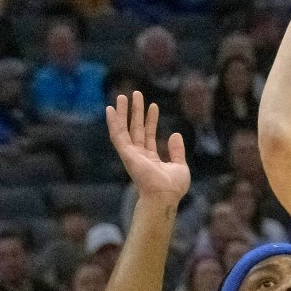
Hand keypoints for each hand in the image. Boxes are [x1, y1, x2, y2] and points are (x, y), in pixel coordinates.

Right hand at [106, 91, 191, 205]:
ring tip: (123, 96)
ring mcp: (131, 154)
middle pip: (135, 128)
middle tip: (135, 94)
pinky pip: (117, 134)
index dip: (151, 120)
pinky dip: (113, 121)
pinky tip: (111, 109)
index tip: (153, 105)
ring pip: (124, 129)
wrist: (165, 195)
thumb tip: (175, 135)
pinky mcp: (126, 153)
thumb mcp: (180, 166)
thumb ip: (177, 151)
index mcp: (150, 159)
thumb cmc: (173, 187)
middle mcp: (138, 156)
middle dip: (135, 111)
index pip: (148, 135)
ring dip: (123, 112)